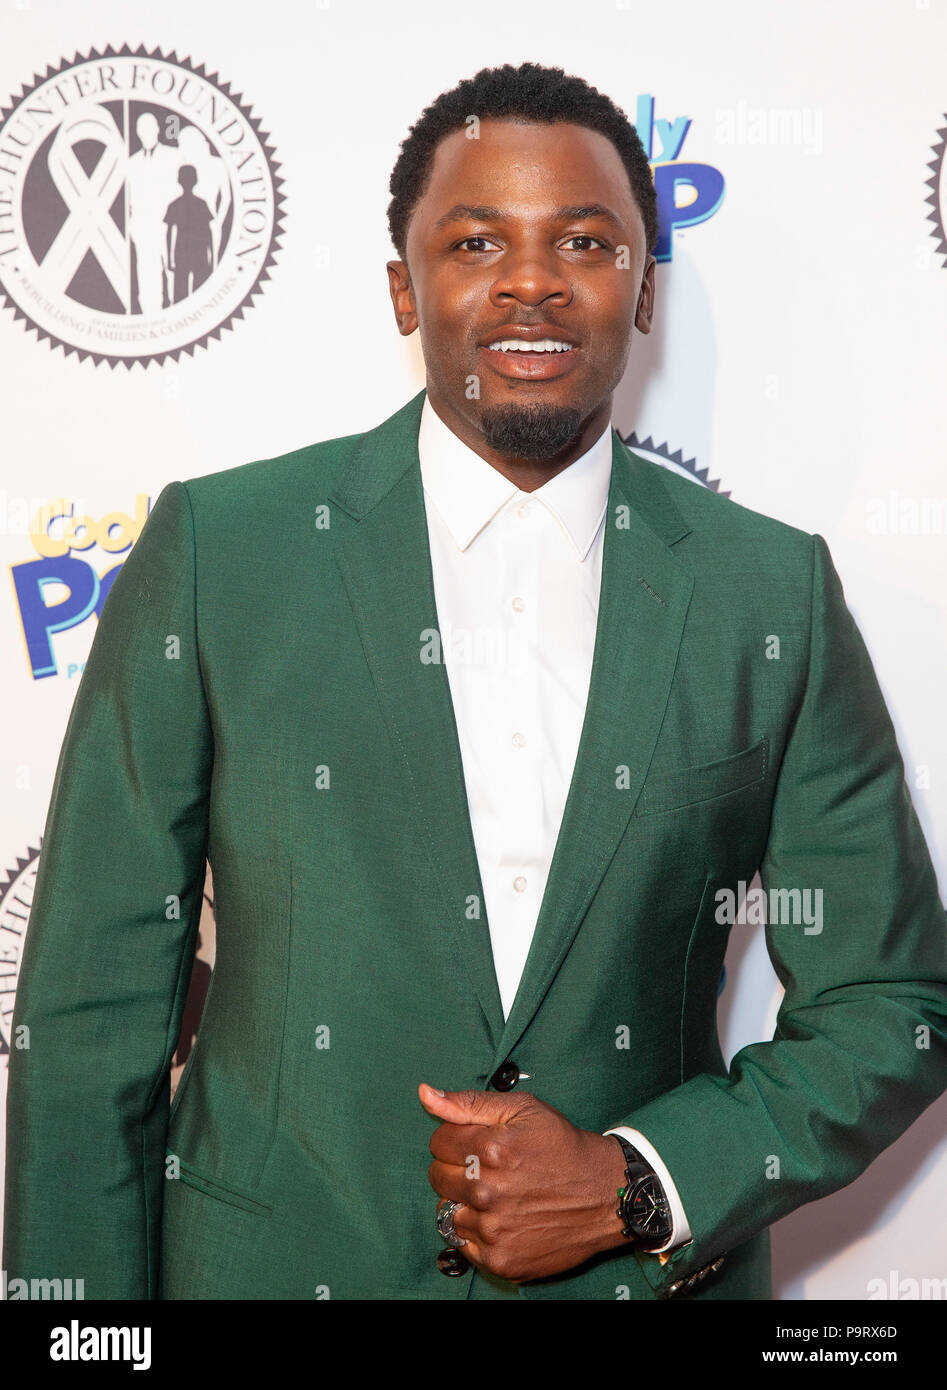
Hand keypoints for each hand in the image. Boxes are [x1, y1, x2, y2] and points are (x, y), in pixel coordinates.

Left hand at [420, 1081, 629, 1282]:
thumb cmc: (562, 1146)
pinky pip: (462, 1244)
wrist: (603, 1194)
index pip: (438, 1141)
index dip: (456, 1139)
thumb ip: (469, 1103)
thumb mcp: (523, 1109)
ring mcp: (493, 1229)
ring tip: (497, 1194)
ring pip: (447, 1210)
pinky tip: (500, 1218)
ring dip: (464, 1201)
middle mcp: (487, 1191)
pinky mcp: (500, 1259)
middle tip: (488, 1168)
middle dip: (457, 1168)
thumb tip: (425, 1095)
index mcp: (490, 1149)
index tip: (479, 1143)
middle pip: (437, 1176)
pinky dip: (476, 1231)